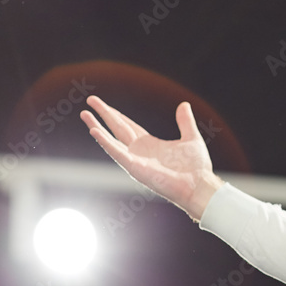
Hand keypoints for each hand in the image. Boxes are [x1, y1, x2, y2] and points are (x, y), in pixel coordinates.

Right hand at [80, 95, 223, 221]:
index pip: (128, 126)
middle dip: (103, 115)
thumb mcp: (190, 137)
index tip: (103, 104)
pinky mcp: (135, 168)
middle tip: (90, 101)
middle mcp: (139, 152)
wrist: (199, 184)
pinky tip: (95, 131)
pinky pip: (117, 153)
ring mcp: (135, 160)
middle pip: (117, 128)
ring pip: (112, 140)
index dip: (116, 114)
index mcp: (150, 144)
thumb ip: (185, 121)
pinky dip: (105, 142)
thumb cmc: (196, 167)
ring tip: (85, 114)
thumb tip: (184, 104)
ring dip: (98, 127)